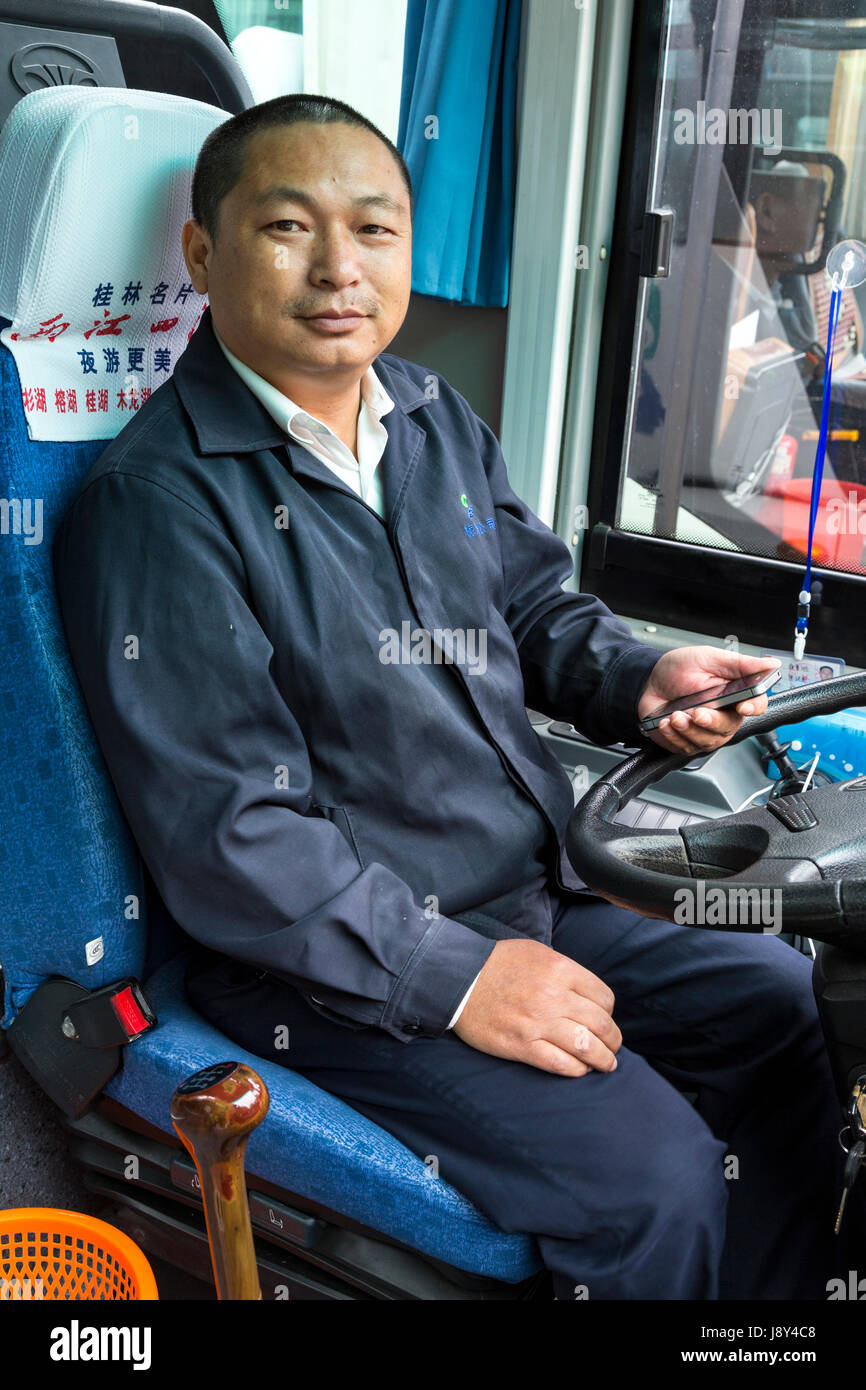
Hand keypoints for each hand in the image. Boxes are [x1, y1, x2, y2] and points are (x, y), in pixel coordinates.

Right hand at [451, 938, 620, 1076]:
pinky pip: (561, 1064)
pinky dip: (577, 1070)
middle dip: (613, 1040)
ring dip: (603, 1059)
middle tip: (613, 1047)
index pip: (604, 998)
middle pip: (601, 1024)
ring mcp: (537, 1023)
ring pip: (587, 1048)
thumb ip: (566, 972)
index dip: (609, 1011)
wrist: (459, 979)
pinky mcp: (521, 1045)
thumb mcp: (538, 953)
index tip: (604, 1018)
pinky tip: (580, 1069)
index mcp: (560, 970)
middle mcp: (553, 997)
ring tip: (606, 1064)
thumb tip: (591, 996)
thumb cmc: (500, 964)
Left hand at [636, 646, 781, 756]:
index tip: (742, 706)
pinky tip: (665, 723)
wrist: (648, 681)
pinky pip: (686, 747)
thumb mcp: (710, 658)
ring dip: (689, 730)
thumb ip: (741, 664)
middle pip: (729, 727)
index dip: (752, 707)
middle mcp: (723, 715)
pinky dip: (674, 736)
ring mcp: (705, 731)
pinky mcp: (686, 741)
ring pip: (708, 742)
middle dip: (711, 722)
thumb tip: (771, 664)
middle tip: (696, 712)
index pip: (756, 705)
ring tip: (675, 716)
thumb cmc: (679, 669)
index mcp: (734, 694)